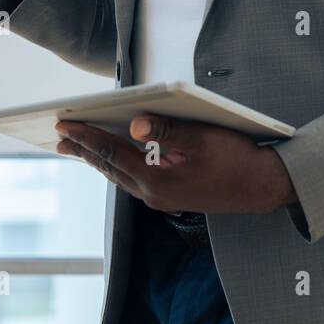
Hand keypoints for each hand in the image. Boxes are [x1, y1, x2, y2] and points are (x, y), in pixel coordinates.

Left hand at [55, 115, 297, 214]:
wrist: (265, 187)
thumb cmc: (238, 159)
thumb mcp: (204, 138)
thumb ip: (167, 131)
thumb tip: (134, 124)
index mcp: (158, 180)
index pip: (112, 153)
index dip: (86, 136)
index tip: (63, 124)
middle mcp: (154, 194)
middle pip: (110, 168)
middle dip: (84, 150)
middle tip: (59, 136)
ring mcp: (162, 199)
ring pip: (120, 176)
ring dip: (98, 159)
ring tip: (78, 146)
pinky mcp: (171, 196)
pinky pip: (133, 179)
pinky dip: (118, 164)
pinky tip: (115, 156)